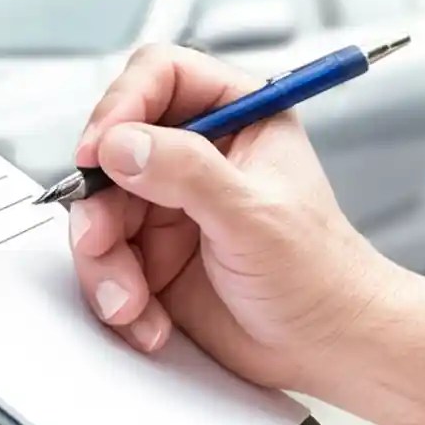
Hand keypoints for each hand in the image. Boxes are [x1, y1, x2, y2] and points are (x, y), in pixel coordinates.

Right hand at [70, 44, 402, 392]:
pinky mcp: (151, 255)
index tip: (98, 149)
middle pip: (112, 151)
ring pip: (99, 212)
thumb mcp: (254, 216)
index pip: (160, 76)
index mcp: (237, 117)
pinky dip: (115, 296)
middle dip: (101, 206)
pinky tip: (148, 319)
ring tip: (131, 301)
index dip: (121, 105)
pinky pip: (104, 263)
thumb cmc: (319, 275)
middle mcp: (197, 155)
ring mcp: (169, 206)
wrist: (326, 348)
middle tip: (101, 240)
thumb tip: (122, 144)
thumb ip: (187, 172)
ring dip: (105, 264)